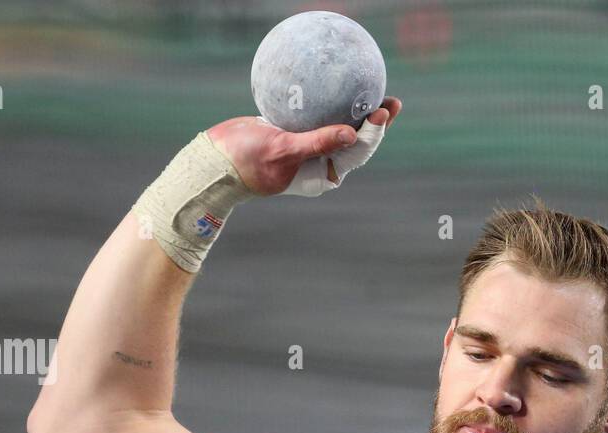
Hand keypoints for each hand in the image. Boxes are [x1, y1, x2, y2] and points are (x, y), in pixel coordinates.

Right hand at [206, 97, 401, 196]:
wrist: (214, 160)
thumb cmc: (246, 160)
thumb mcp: (283, 149)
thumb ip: (317, 142)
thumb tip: (352, 135)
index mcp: (322, 174)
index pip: (356, 152)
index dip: (373, 132)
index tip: (383, 110)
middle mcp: (320, 163)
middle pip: (355, 141)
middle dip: (375, 122)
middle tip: (392, 100)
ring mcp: (308, 149)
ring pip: (340, 129)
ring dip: (357, 112)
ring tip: (375, 90)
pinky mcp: (295, 134)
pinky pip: (318, 117)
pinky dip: (329, 103)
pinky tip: (334, 84)